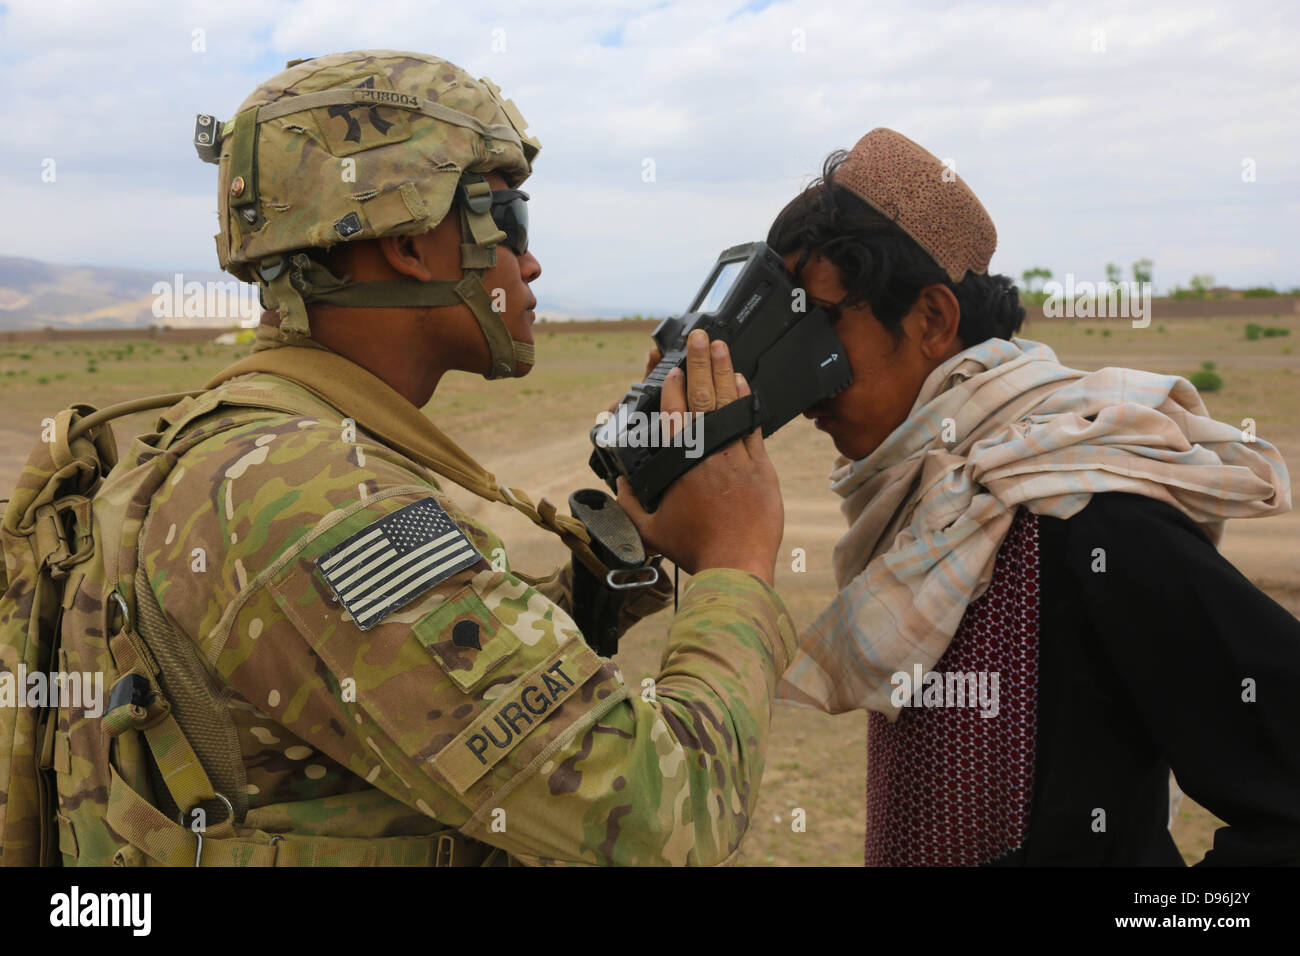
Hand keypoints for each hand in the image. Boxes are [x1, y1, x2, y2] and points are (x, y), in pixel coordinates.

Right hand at [615, 329, 782, 584]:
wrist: (736, 565)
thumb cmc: (693, 550)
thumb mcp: (650, 530)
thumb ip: (630, 504)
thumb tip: (618, 486)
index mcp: (679, 464)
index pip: (674, 413)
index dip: (673, 386)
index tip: (673, 366)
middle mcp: (707, 453)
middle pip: (702, 398)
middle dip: (699, 362)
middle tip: (700, 336)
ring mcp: (736, 456)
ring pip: (729, 406)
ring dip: (724, 372)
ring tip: (722, 346)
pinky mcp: (761, 467)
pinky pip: (752, 427)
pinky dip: (747, 403)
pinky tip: (743, 383)